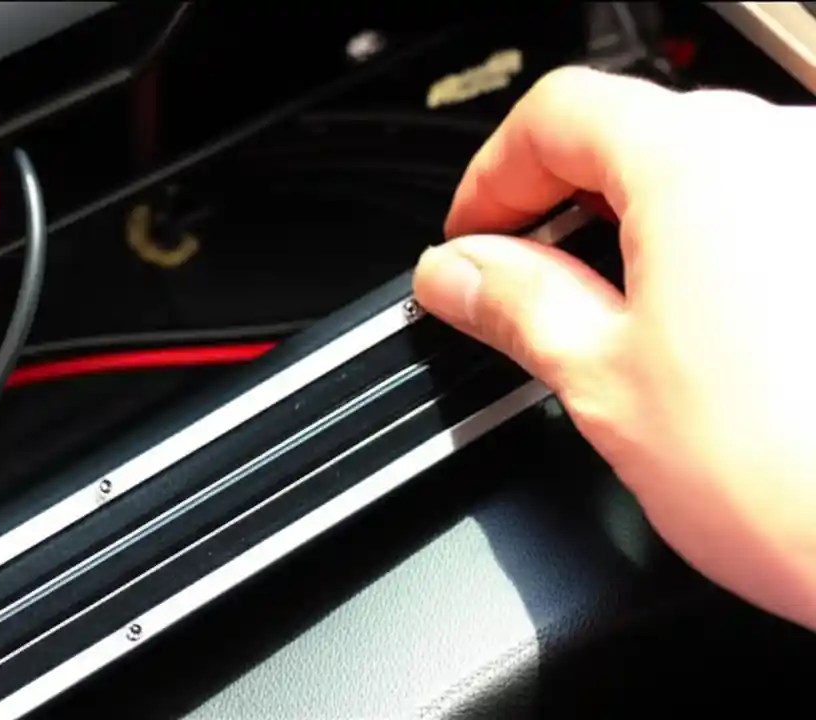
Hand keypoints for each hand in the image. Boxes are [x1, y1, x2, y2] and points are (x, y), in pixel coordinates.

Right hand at [413, 66, 815, 628]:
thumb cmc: (795, 471)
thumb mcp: (603, 380)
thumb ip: (513, 303)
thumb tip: (456, 273)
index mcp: (701, 163)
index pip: (557, 114)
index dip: (490, 179)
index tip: (467, 242)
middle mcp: (787, 152)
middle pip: (631, 135)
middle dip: (557, 206)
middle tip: (515, 287)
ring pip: (704, 174)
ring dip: (634, 229)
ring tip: (605, 321)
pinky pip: (768, 211)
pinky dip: (710, 249)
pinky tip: (694, 330)